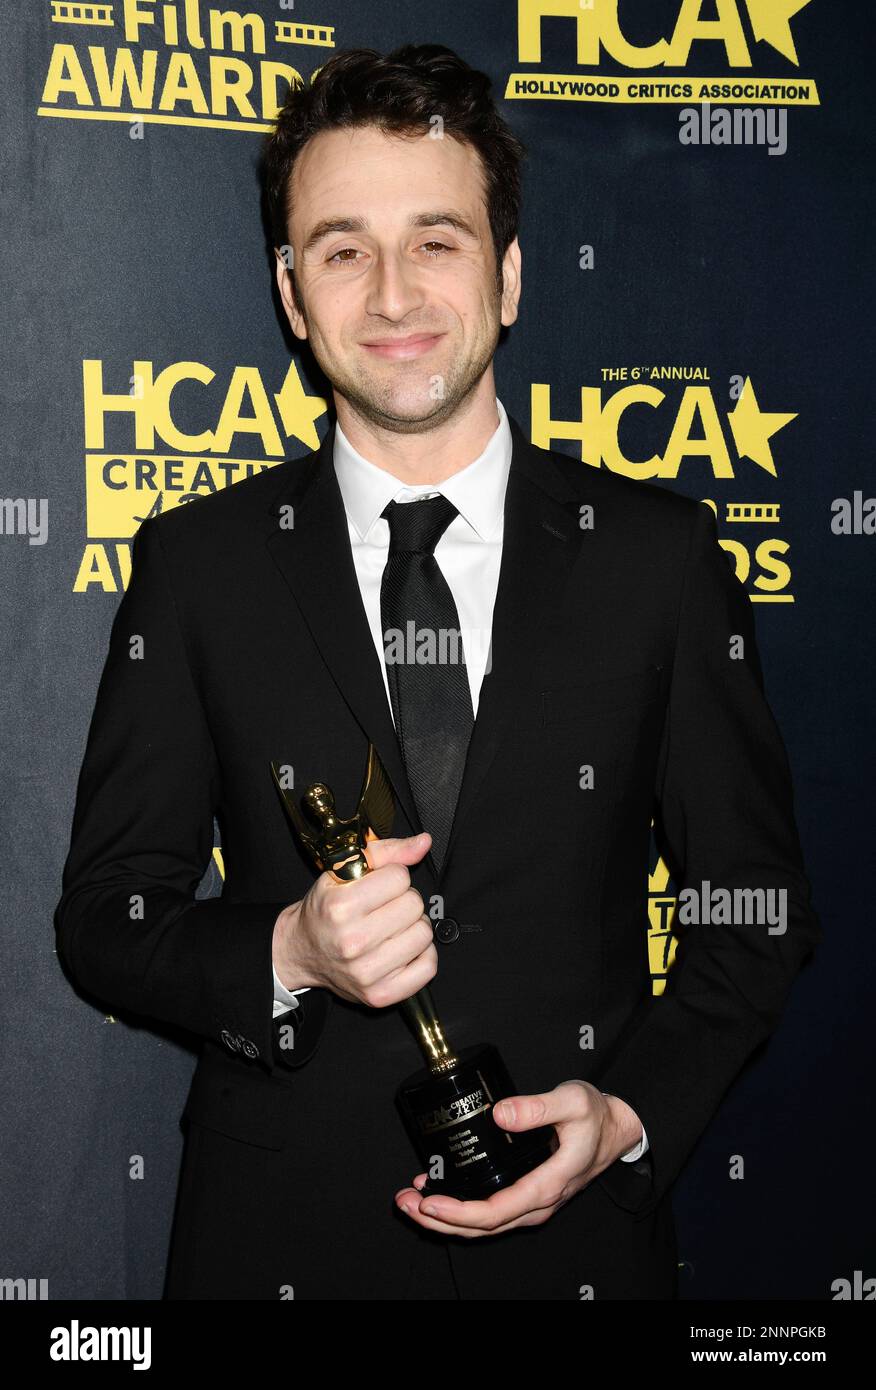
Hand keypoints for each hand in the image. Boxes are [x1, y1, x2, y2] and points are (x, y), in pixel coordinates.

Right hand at [272, 831, 436, 1006]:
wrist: (302, 951)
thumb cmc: (325, 909)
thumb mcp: (342, 871)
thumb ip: (386, 851)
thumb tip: (424, 842)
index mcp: (341, 906)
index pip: (400, 877)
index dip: (391, 877)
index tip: (377, 887)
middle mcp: (353, 941)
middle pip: (415, 905)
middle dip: (403, 901)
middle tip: (384, 908)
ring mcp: (367, 972)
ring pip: (424, 934)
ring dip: (412, 927)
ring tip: (391, 928)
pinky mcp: (380, 995)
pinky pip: (428, 967)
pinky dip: (421, 954)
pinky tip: (400, 948)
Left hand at [394, 1081, 642, 1237]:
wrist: (616, 1129)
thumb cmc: (596, 1117)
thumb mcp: (573, 1101)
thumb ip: (538, 1107)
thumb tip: (500, 1114)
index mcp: (547, 1185)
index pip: (496, 1211)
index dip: (459, 1212)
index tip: (430, 1200)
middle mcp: (537, 1203)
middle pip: (482, 1227)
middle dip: (438, 1219)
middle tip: (405, 1201)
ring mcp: (531, 1203)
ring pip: (483, 1225)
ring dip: (444, 1217)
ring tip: (410, 1199)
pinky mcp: (525, 1196)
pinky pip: (489, 1213)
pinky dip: (459, 1209)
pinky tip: (436, 1192)